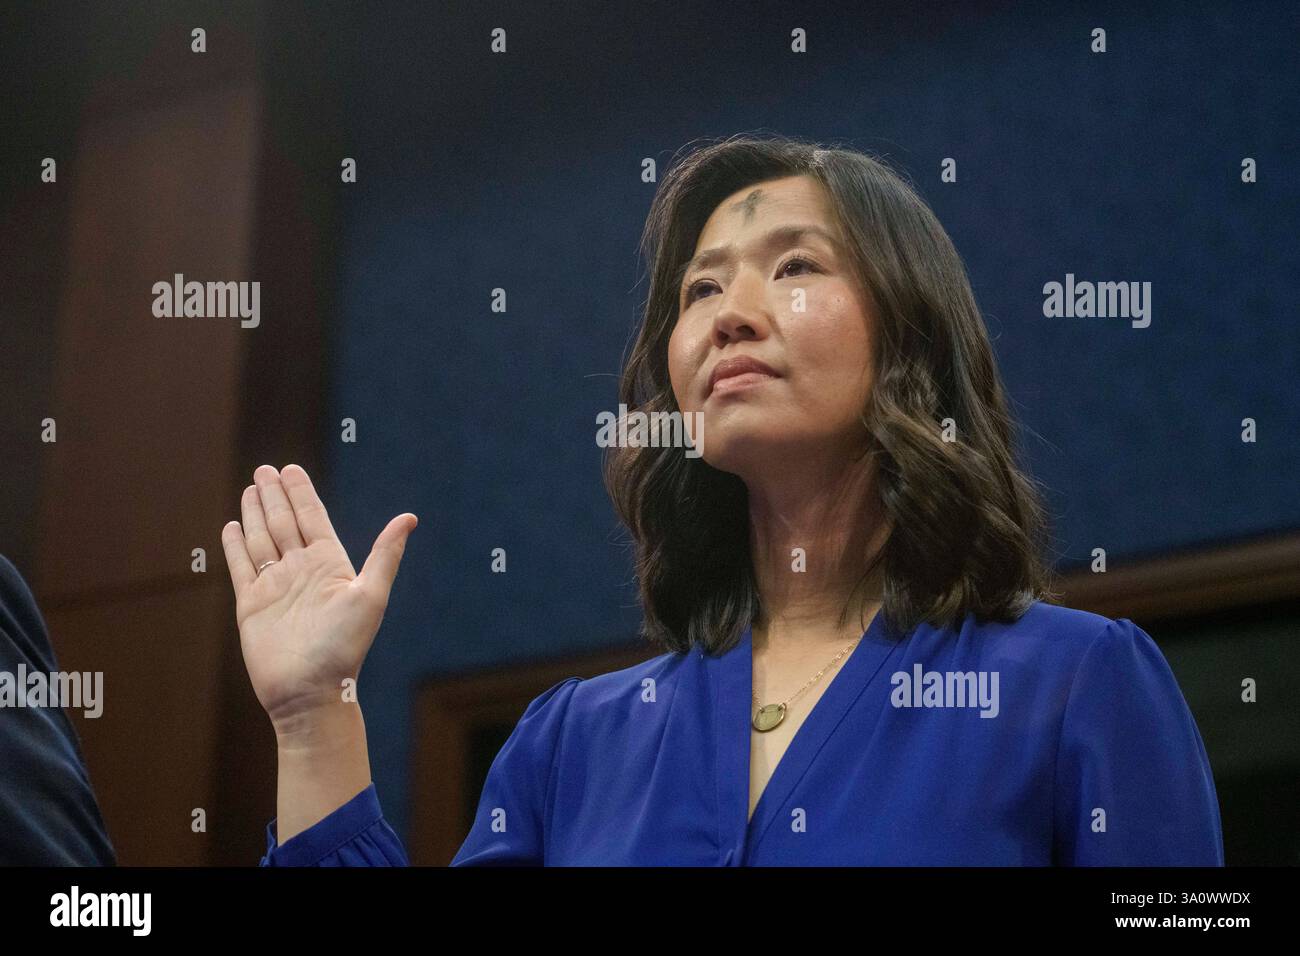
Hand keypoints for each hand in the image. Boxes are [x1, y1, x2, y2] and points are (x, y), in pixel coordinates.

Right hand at [220, 464, 416, 729]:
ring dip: (256, 513)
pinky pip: (242, 567)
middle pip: (285, 523)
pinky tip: (233, 526)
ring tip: (250, 488)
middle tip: (265, 469)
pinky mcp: (252, 605)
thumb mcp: (370, 595)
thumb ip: (385, 554)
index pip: (313, 518)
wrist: (310, 692)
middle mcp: (301, 571)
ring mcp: (276, 586)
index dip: (301, 493)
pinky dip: (236, 546)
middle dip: (274, 495)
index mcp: (330, 565)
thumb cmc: (345, 648)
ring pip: (262, 540)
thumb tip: (410, 517)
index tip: (291, 470)